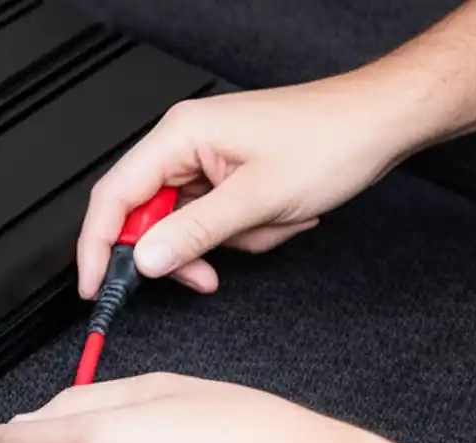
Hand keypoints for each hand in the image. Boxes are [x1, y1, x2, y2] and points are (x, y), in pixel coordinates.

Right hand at [77, 75, 420, 297]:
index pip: (114, 196)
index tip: (95, 285)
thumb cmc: (329, 140)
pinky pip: (208, 218)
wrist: (379, 123)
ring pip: (180, 222)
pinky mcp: (223, 172)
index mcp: (179, 135)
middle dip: (179, 249)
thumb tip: (144, 261)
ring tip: (264, 231)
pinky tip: (273, 221)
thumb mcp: (257, 200)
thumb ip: (192, 234)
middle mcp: (183, 142)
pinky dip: (238, 231)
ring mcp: (203, 157)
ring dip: (220, 242)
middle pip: (145, 214)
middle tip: (200, 275)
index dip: (98, 245)